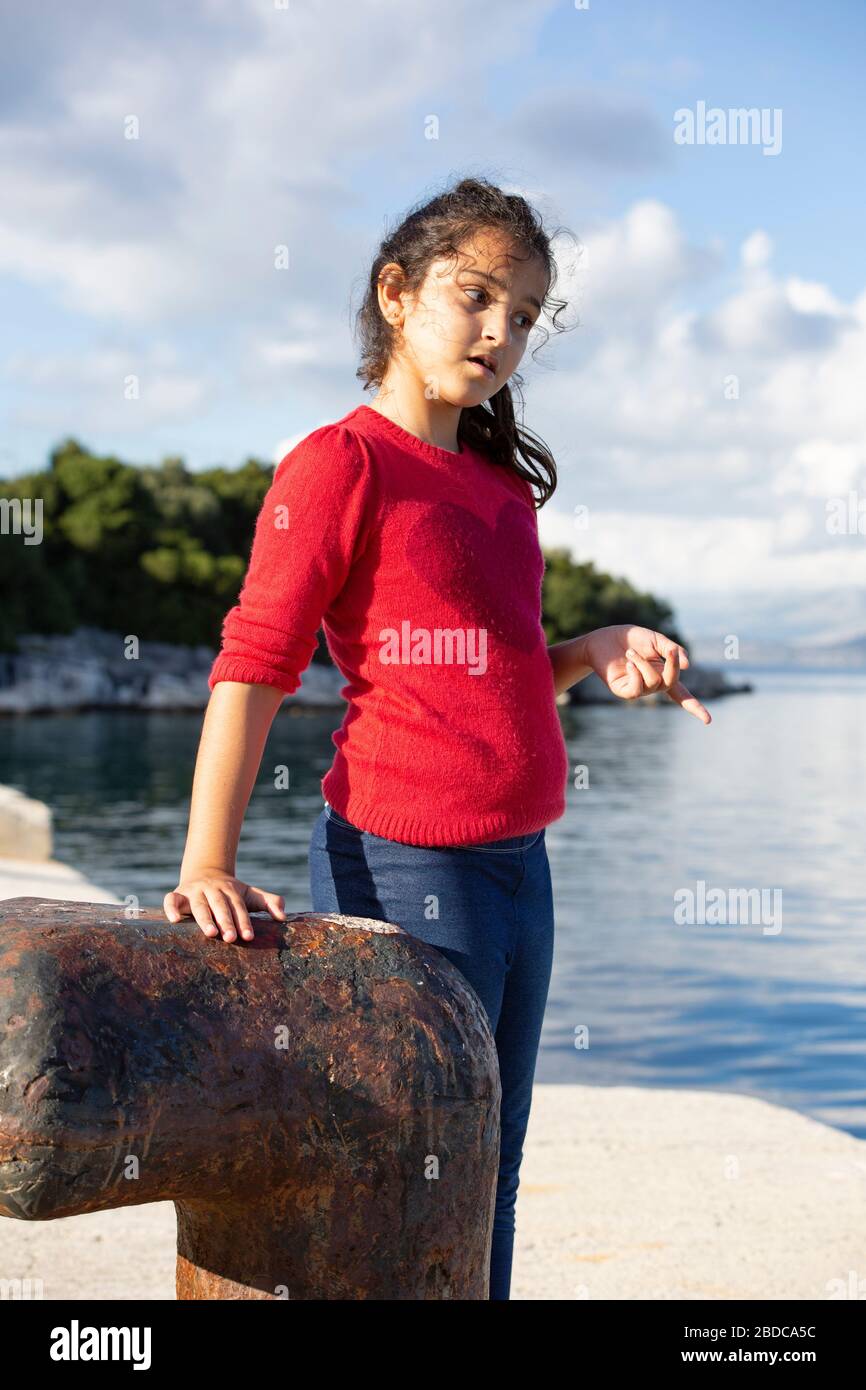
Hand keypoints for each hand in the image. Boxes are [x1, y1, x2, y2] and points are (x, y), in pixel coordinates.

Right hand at [163, 871, 286, 941]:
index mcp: (231, 891)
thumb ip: (269, 902)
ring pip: (199, 905)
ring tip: (211, 933)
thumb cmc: (231, 892)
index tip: (249, 937)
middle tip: (231, 938)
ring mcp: (194, 892)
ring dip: (205, 918)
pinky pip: (171, 900)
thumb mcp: (250, 894)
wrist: (205, 873)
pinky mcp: (178, 894)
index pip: (238, 907)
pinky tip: (174, 920)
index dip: (244, 922)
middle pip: (220, 906)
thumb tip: (283, 917)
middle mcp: (212, 890)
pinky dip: (171, 908)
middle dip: (226, 921)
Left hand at [582, 624, 711, 723]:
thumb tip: (689, 666)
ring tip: (631, 652)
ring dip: (644, 664)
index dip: (695, 707)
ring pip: (653, 683)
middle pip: (671, 682)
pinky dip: (635, 673)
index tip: (708, 721)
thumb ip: (672, 650)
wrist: (604, 638)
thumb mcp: (656, 640)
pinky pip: (636, 689)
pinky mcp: (623, 691)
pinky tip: (628, 662)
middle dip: (673, 665)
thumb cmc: (631, 638)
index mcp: (663, 673)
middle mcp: (652, 684)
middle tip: (669, 650)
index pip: (681, 694)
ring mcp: (638, 689)